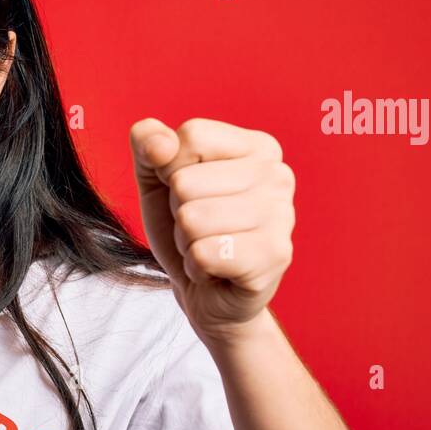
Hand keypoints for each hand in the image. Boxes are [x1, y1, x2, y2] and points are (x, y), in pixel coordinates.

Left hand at [129, 117, 294, 342]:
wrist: (206, 293)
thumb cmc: (187, 228)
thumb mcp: (155, 178)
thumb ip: (148, 142)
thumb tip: (161, 145)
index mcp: (258, 147)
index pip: (192, 136)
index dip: (170, 170)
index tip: (190, 192)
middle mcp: (279, 175)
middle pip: (185, 182)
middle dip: (178, 213)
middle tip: (201, 230)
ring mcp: (282, 215)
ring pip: (192, 219)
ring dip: (186, 242)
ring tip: (209, 247)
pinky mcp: (274, 256)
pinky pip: (204, 254)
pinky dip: (196, 267)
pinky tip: (217, 271)